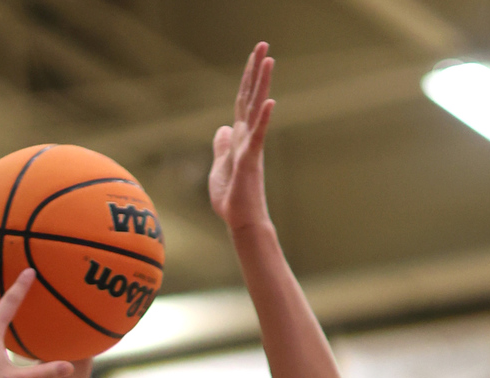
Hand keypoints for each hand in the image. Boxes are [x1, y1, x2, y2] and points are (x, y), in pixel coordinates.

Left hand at [209, 41, 274, 232]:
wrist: (241, 222)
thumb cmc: (233, 199)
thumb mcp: (220, 168)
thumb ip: (222, 146)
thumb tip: (222, 128)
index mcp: (240, 138)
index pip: (242, 101)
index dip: (246, 78)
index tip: (253, 55)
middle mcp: (248, 138)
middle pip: (251, 98)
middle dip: (256, 71)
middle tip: (263, 44)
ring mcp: (251, 149)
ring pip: (257, 111)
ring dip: (262, 85)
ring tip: (269, 60)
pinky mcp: (251, 162)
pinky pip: (258, 137)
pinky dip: (264, 119)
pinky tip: (269, 102)